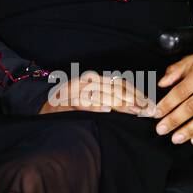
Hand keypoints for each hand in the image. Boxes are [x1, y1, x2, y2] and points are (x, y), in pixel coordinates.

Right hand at [38, 70, 157, 116]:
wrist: (41, 105)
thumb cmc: (68, 105)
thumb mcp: (90, 97)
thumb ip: (108, 98)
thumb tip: (135, 106)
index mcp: (94, 80)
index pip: (120, 84)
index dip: (137, 94)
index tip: (150, 105)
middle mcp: (86, 82)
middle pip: (115, 89)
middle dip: (134, 100)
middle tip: (149, 111)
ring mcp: (75, 90)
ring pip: (102, 94)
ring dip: (120, 104)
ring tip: (135, 111)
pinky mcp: (65, 101)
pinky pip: (82, 102)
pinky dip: (95, 106)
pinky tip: (107, 111)